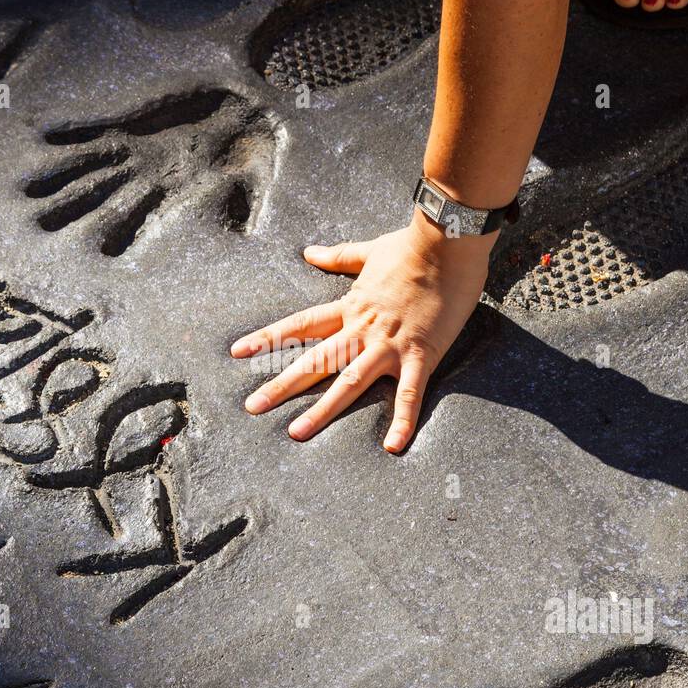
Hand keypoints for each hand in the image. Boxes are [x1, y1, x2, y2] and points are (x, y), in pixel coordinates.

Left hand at [231, 212, 494, 452]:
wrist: (448, 240)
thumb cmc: (413, 245)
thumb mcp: (370, 251)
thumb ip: (339, 256)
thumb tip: (308, 252)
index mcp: (351, 307)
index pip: (301, 325)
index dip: (269, 338)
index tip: (239, 352)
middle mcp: (362, 329)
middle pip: (316, 360)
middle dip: (282, 384)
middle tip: (252, 407)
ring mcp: (389, 344)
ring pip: (350, 382)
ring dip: (323, 409)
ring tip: (297, 433)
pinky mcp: (421, 354)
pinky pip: (410, 393)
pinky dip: (402, 420)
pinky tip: (393, 446)